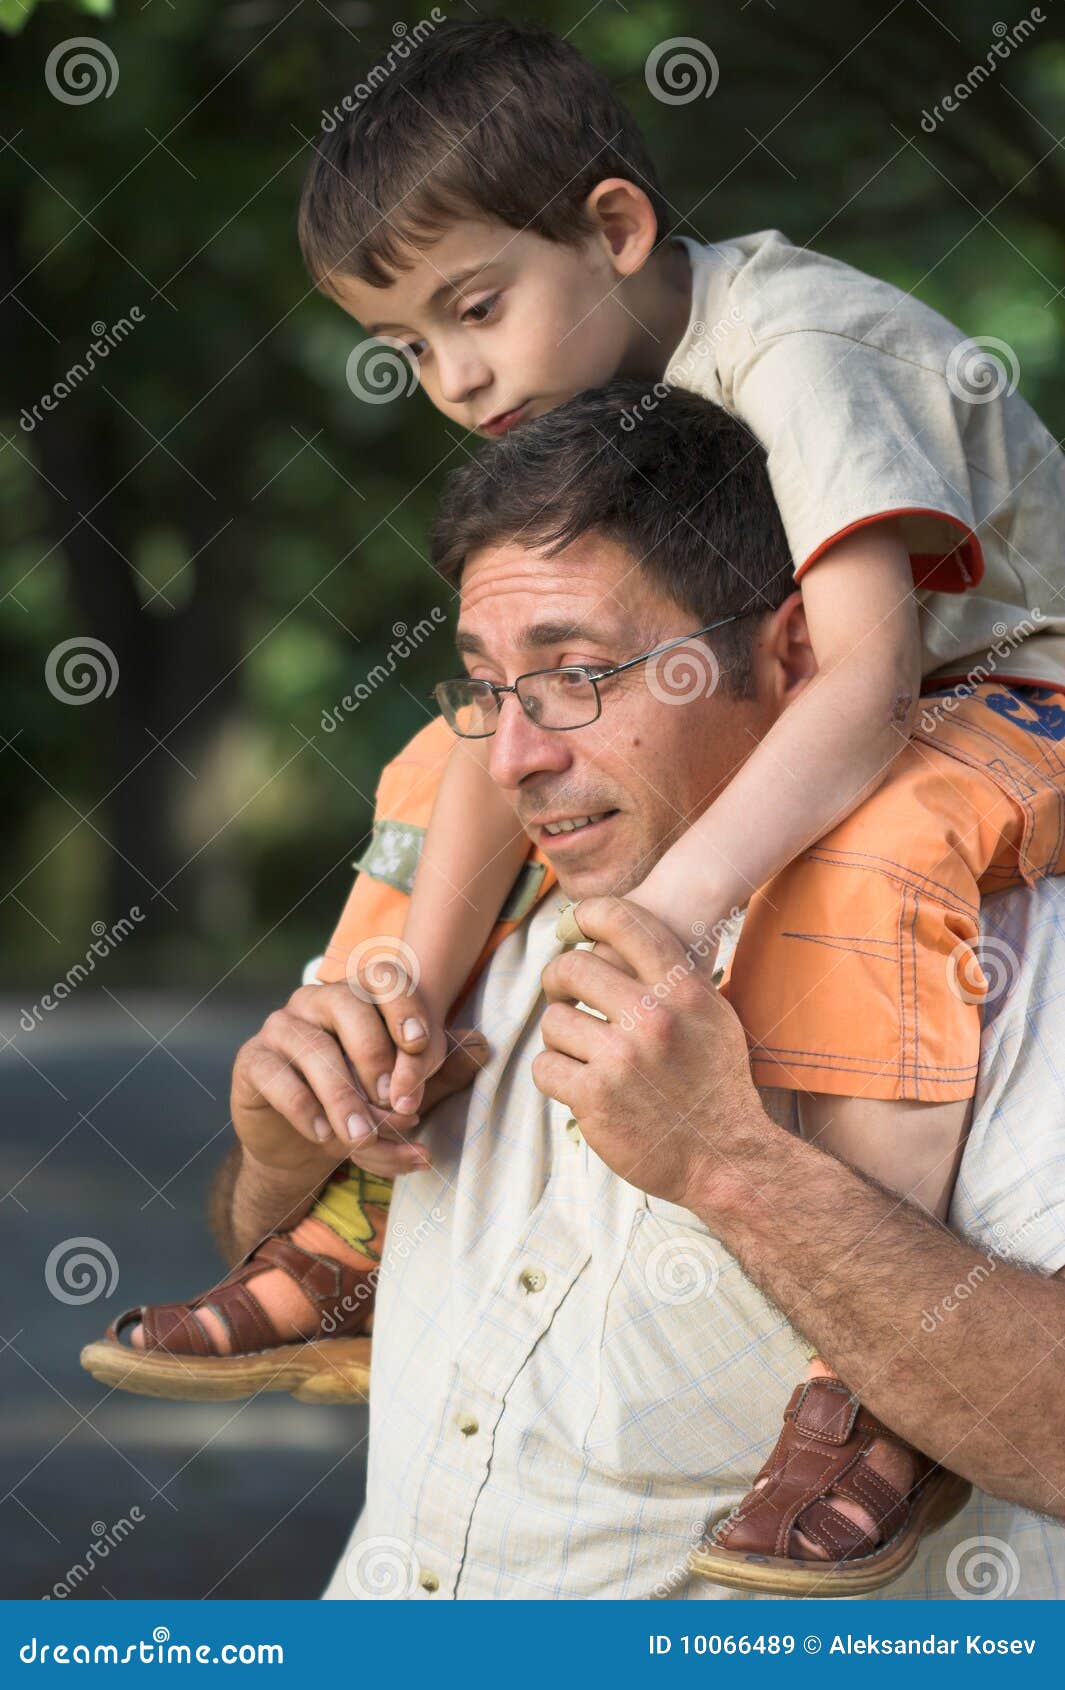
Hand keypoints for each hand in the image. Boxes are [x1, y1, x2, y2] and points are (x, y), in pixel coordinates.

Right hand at [231, 979, 488, 1180]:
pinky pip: (278, 1076)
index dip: (403, 1004)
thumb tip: (482, 1045)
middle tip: (397, 1105)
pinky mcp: (253, 1061)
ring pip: (314, 1049)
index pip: (383, 978)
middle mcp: (317, 1000)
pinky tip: (323, 1136)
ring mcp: (281, 1026)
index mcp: (361, 995)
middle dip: (376, 1059)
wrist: (304, 1147)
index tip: (420, 1043)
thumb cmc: (364, 1105)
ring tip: (364, 1137)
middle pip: (348, 1007)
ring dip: (344, 1098)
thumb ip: (439, 1070)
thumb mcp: (407, 1092)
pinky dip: (304, 1108)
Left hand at [533, 896, 761, 1210]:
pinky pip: (545, 1067)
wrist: (725, 1158)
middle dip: (558, 981)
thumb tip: (622, 940)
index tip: (576, 926)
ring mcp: (621, 1058)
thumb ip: (675, 978)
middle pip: (572, 967)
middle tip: (563, 996)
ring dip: (560, 1037)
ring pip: (554, 1021)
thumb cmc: (716, 1085)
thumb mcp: (714, 1017)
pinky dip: (554, 1075)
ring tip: (580, 1052)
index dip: (588, 915)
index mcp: (684, 991)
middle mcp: (653, 1018)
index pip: (622, 922)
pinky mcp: (595, 1097)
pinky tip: (575, 1083)